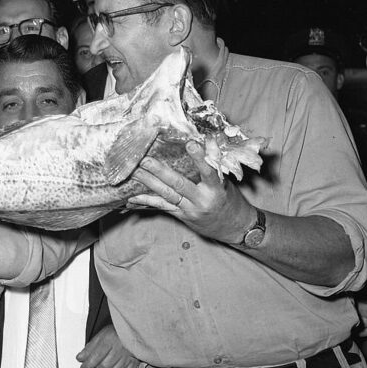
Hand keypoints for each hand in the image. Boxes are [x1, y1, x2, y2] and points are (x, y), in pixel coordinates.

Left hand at [76, 324, 137, 367]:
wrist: (134, 331)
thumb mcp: (101, 335)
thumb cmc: (115, 333)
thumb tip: (80, 358)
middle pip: (104, 365)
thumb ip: (90, 347)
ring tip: (108, 361)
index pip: (96, 355)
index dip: (88, 364)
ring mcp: (128, 356)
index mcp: (109, 339)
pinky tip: (116, 364)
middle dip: (98, 366)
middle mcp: (119, 348)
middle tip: (96, 362)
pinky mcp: (135, 362)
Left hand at [127, 141, 253, 244]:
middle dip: (159, 171)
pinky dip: (147, 201)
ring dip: (148, 183)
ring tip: (134, 172)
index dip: (199, 158)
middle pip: (178, 184)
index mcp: (216, 190)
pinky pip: (162, 207)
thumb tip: (209, 138)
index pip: (208, 172)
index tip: (190, 143)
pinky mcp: (182, 216)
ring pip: (166, 195)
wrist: (234, 229)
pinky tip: (132, 198)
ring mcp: (190, 210)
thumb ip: (215, 163)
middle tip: (144, 159)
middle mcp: (201, 200)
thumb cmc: (231, 200)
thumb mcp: (227, 182)